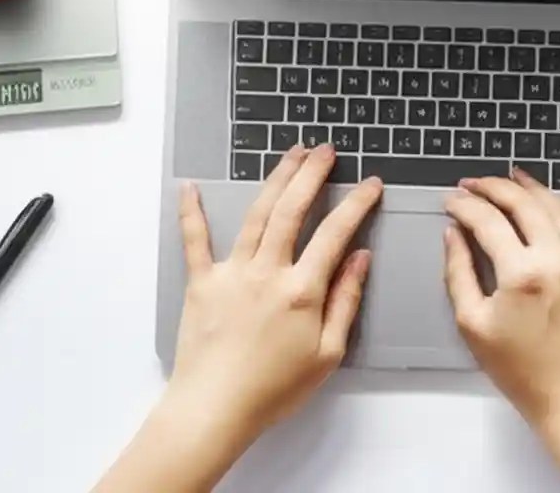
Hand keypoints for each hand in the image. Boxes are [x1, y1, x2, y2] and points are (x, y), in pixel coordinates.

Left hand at [167, 144, 382, 438]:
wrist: (214, 409)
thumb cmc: (274, 390)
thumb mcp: (328, 353)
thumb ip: (346, 300)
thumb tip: (360, 258)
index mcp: (302, 291)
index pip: (336, 233)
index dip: (357, 203)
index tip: (370, 184)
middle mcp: (267, 272)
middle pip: (293, 209)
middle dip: (312, 174)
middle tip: (326, 151)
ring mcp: (231, 273)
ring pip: (256, 214)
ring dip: (275, 179)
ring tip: (291, 154)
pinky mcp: (201, 283)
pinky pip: (195, 241)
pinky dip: (191, 212)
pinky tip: (189, 187)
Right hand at [443, 169, 559, 424]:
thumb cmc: (522, 372)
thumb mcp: (473, 326)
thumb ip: (458, 273)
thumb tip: (453, 234)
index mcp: (520, 275)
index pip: (486, 221)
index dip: (464, 205)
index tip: (452, 200)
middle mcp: (558, 261)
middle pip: (522, 204)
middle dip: (493, 187)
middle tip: (474, 184)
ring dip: (534, 188)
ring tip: (514, 179)